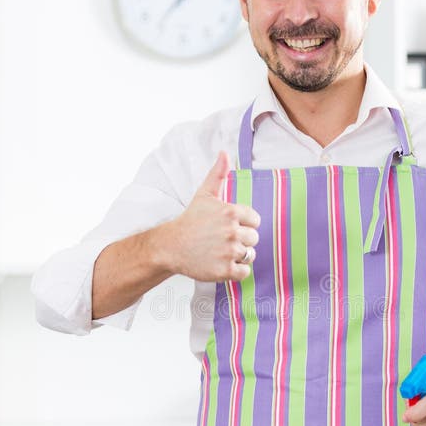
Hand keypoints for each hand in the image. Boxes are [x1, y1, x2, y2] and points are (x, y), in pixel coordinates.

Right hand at [163, 151, 259, 281]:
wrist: (171, 246)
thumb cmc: (190, 220)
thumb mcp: (204, 195)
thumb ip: (218, 174)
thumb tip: (224, 153)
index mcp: (230, 212)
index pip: (255, 220)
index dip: (244, 224)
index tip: (228, 226)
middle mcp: (232, 232)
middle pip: (254, 238)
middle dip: (241, 240)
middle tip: (222, 240)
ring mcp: (229, 252)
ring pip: (250, 255)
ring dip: (239, 255)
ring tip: (221, 251)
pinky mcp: (225, 270)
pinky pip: (244, 272)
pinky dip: (236, 271)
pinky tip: (222, 263)